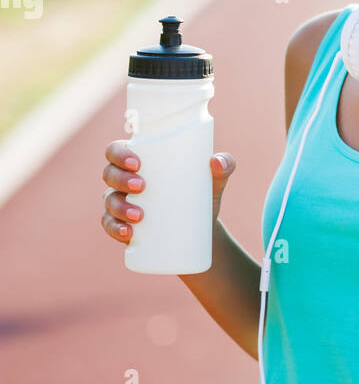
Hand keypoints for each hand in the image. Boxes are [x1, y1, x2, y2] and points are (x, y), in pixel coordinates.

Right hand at [101, 143, 236, 243]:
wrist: (202, 231)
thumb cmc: (202, 194)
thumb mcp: (215, 180)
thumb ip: (224, 165)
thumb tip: (217, 162)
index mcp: (139, 161)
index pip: (116, 150)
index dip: (119, 153)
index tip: (137, 163)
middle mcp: (124, 180)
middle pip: (109, 173)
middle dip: (120, 179)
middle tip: (142, 187)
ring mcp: (121, 203)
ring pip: (109, 201)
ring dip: (119, 207)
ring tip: (139, 215)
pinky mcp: (123, 225)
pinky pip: (109, 226)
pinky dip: (115, 229)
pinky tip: (127, 233)